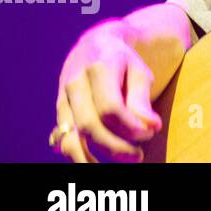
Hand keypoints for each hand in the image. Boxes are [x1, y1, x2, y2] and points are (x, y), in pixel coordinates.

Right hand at [54, 20, 162, 162]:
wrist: (94, 47)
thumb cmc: (124, 63)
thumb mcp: (139, 72)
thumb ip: (142, 100)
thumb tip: (151, 127)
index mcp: (100, 68)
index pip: (110, 107)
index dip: (129, 126)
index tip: (149, 133)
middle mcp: (75, 84)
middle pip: (89, 125)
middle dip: (114, 146)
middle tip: (138, 156)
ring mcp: (63, 100)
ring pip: (70, 138)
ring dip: (92, 159)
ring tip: (117, 164)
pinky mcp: (59, 113)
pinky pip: (62, 141)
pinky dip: (78, 155)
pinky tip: (97, 161)